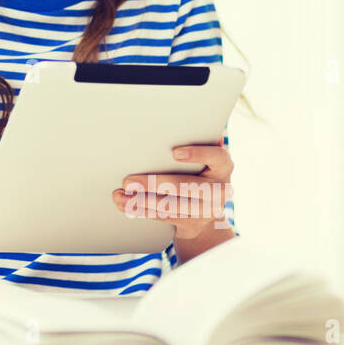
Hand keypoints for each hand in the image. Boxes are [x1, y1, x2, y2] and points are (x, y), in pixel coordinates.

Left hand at [109, 137, 233, 243]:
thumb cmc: (199, 173)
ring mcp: (207, 210)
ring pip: (170, 205)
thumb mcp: (205, 160)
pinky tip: (126, 205)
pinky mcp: (192, 223)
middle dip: (153, 183)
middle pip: (185, 186)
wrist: (207, 213)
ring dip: (141, 201)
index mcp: (223, 167)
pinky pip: (164, 216)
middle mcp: (219, 190)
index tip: (175, 152)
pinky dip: (142, 210)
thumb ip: (198, 142)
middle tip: (128, 181)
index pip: (217, 157)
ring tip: (120, 195)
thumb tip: (184, 121)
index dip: (197, 154)